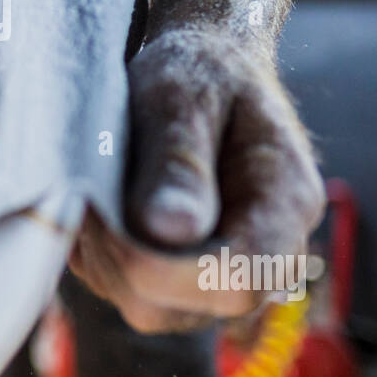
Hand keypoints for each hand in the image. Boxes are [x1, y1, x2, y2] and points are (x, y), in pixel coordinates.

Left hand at [69, 28, 324, 333]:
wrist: (203, 69)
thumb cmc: (200, 72)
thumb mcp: (182, 95)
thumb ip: (179, 160)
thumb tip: (171, 230)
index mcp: (286, 203)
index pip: (240, 278)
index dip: (170, 269)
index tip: (110, 220)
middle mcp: (266, 254)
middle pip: (187, 305)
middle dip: (122, 258)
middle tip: (89, 192)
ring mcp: (222, 274)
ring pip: (147, 307)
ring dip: (104, 254)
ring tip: (95, 187)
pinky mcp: (181, 280)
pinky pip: (124, 292)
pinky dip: (98, 253)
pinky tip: (99, 201)